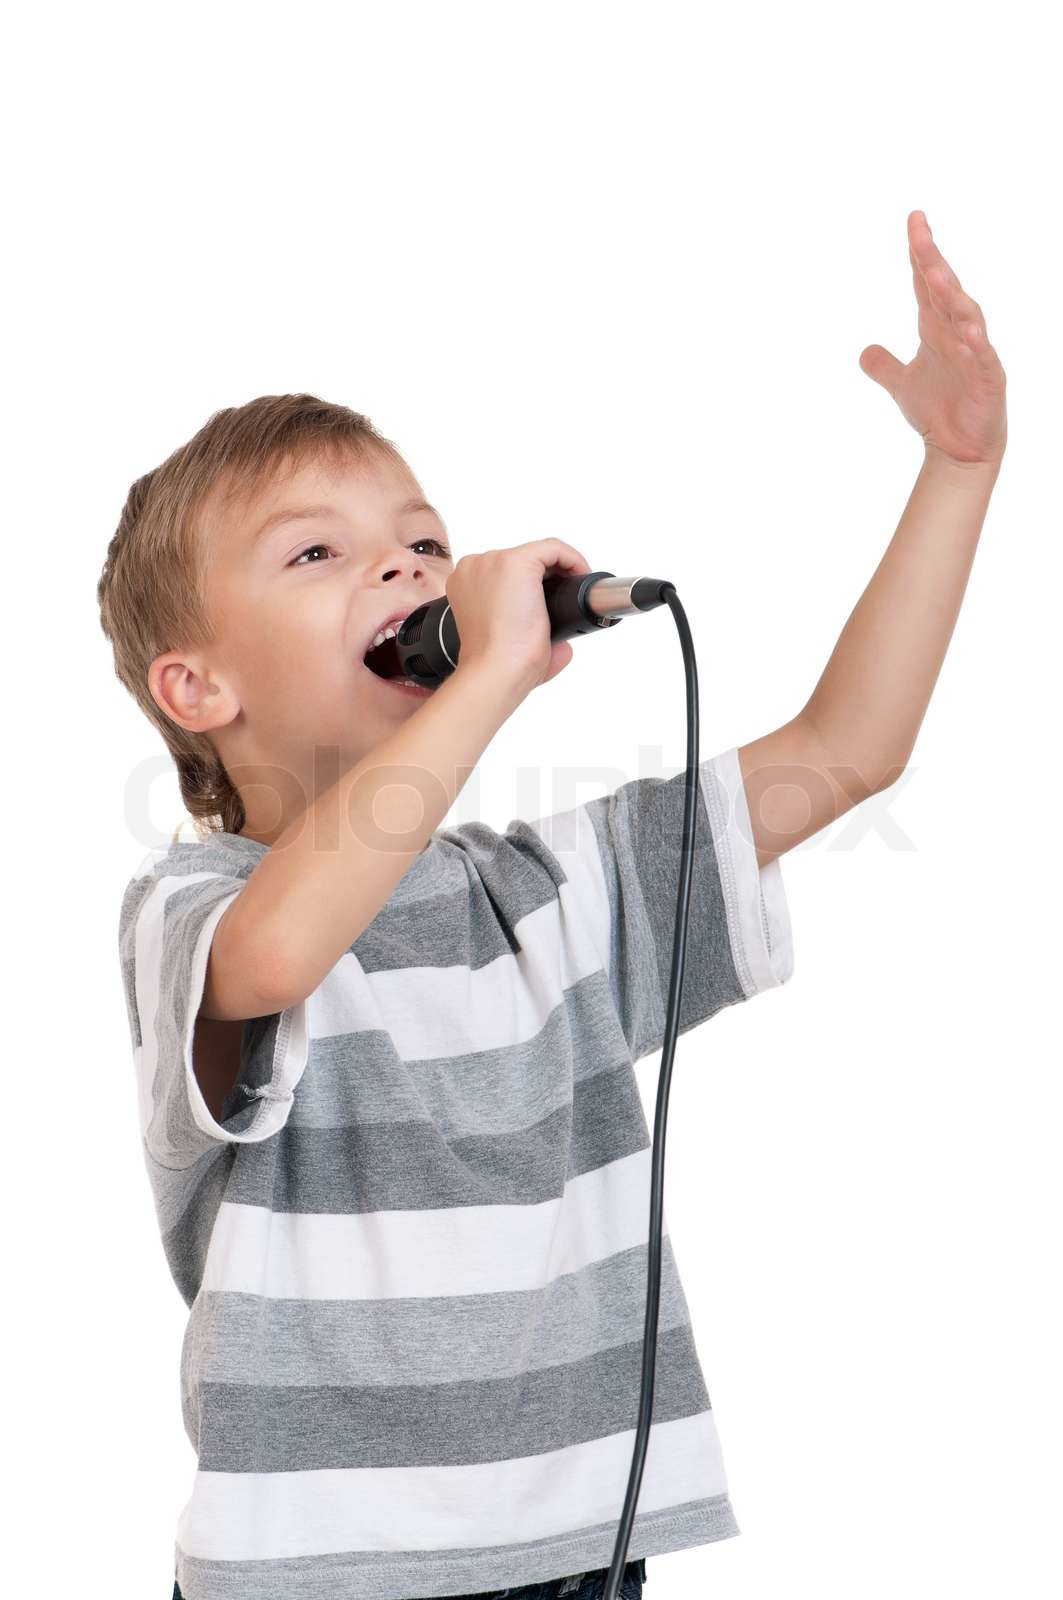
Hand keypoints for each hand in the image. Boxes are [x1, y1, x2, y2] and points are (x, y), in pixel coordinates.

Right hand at [446, 539, 593, 698]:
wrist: (495, 671)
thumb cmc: (497, 664)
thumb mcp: (506, 644)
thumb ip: (528, 635)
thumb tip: (562, 642)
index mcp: (467, 585)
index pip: (507, 574)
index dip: (534, 585)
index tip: (551, 603)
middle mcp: (476, 568)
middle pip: (523, 561)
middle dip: (548, 578)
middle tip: (567, 601)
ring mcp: (494, 561)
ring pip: (539, 554)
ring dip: (560, 569)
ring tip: (575, 593)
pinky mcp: (517, 561)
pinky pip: (553, 548)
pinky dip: (572, 559)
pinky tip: (580, 577)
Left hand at [859, 211, 1006, 470]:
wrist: (960, 451)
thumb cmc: (940, 412)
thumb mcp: (902, 385)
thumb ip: (884, 365)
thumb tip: (863, 352)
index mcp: (937, 328)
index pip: (927, 282)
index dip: (920, 252)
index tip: (914, 220)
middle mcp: (957, 333)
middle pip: (944, 290)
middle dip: (932, 260)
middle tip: (919, 231)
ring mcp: (975, 355)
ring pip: (965, 316)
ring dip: (950, 296)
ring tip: (933, 274)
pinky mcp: (987, 380)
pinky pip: (983, 358)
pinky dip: (976, 345)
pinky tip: (968, 332)